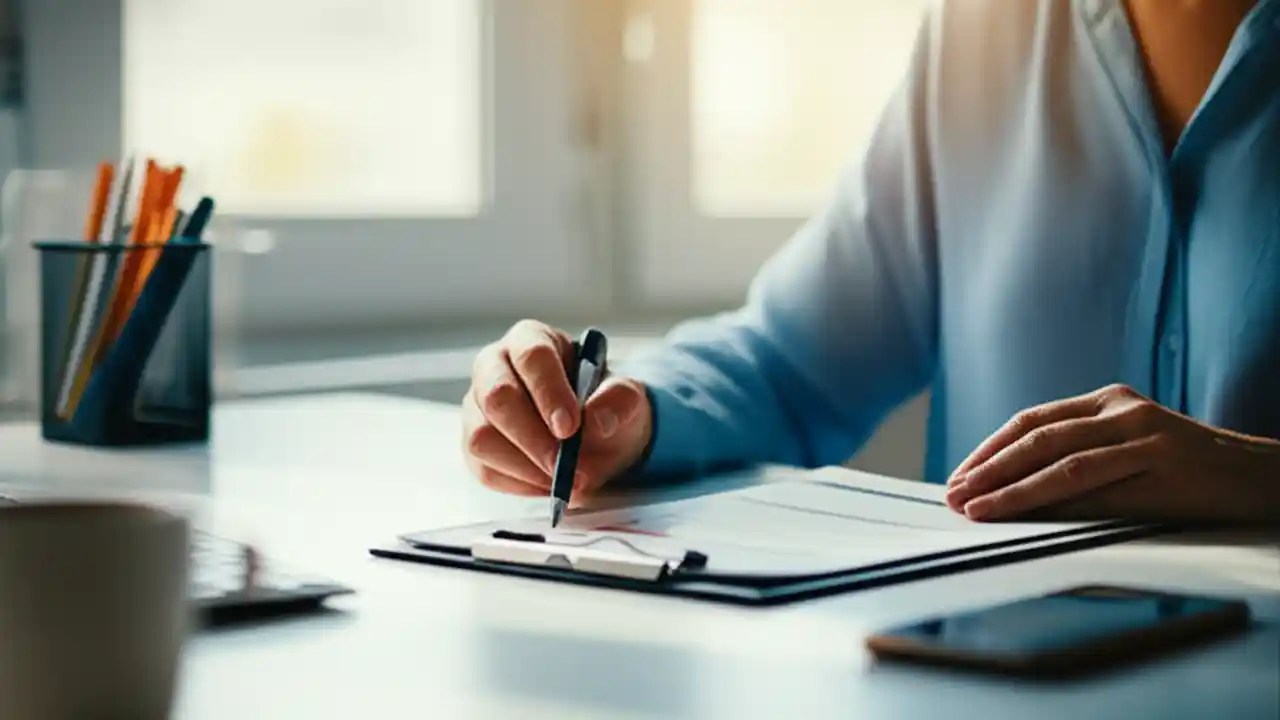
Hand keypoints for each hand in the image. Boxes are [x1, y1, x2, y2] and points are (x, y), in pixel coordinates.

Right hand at [461, 320, 652, 496]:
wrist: (598, 437)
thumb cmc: (604, 405)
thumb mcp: (626, 398)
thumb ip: (619, 401)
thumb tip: (596, 420)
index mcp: (530, 340)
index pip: (532, 357)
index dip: (549, 392)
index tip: (570, 427)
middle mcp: (494, 366)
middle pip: (497, 397)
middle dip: (533, 437)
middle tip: (566, 467)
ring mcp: (478, 406)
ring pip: (482, 437)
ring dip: (525, 466)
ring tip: (563, 481)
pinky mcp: (475, 445)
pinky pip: (485, 468)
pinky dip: (519, 483)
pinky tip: (547, 484)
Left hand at [945, 384, 1279, 522]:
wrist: (1261, 478)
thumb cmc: (1184, 474)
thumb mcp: (1125, 457)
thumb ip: (1076, 464)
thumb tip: (1007, 494)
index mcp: (1106, 401)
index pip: (1031, 422)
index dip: (989, 450)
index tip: (957, 478)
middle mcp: (1121, 410)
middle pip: (1037, 437)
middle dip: (988, 468)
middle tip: (953, 495)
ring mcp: (1144, 434)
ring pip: (1062, 462)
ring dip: (1013, 489)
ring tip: (977, 509)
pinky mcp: (1165, 463)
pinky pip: (1102, 486)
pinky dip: (1059, 503)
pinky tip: (1030, 516)